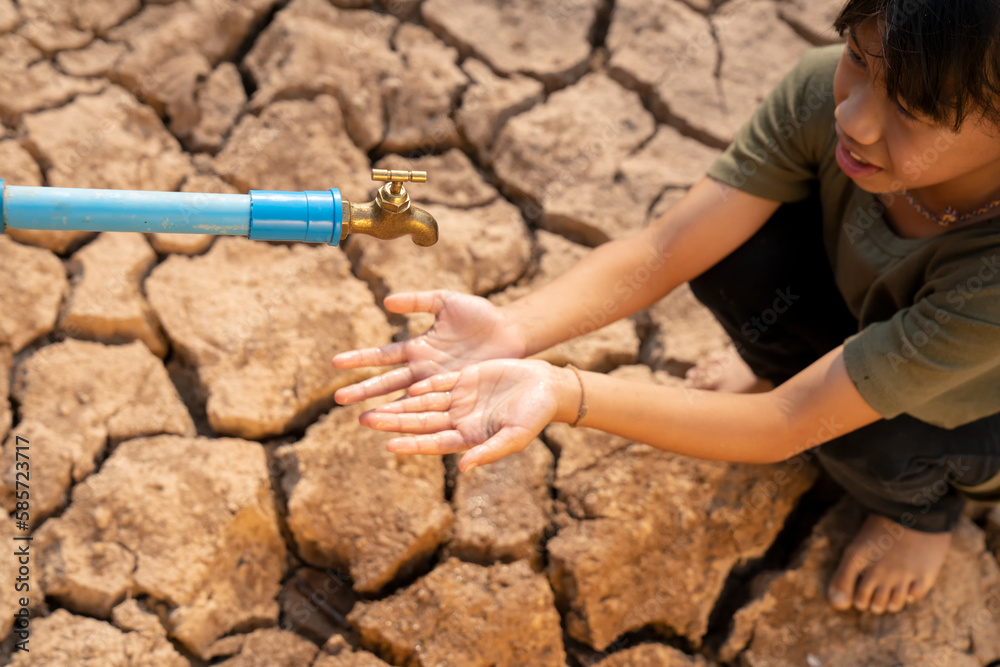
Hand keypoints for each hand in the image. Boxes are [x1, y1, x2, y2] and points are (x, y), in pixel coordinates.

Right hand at [332, 291, 526, 404]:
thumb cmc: (480, 316)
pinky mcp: (455, 393)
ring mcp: (438, 384)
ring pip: (404, 399)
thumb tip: (386, 302)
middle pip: (387, 382)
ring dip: (384, 409)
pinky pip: (431, 407)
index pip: (382, 355)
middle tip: (338, 400)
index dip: (359, 359)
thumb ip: (418, 301)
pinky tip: (398, 426)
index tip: (335, 363)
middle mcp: (423, 369)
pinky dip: (414, 416)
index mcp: (418, 347)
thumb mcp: (446, 302)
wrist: (511, 332)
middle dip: (364, 390)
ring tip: (362, 420)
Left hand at [358, 359, 575, 470]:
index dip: (412, 444)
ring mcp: (461, 398)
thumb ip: (489, 451)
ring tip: (372, 405)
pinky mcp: (465, 378)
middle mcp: (460, 419)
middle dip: (394, 421)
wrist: (548, 386)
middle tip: (366, 421)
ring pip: (423, 401)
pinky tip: (403, 386)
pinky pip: (438, 382)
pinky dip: (421, 384)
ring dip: (399, 404)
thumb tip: (464, 469)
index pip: (434, 442)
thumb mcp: (515, 436)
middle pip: (421, 421)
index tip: (389, 446)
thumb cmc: (535, 416)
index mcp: (469, 436)